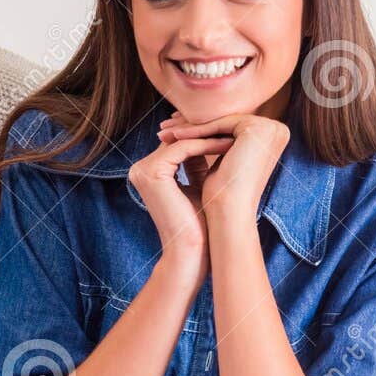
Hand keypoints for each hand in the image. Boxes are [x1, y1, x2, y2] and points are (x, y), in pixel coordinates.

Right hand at [130, 119, 231, 286]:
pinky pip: (183, 149)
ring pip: (181, 141)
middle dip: (206, 131)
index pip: (176, 144)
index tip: (230, 130)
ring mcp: (142, 170)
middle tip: (235, 124)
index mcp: (146, 172)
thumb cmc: (198, 224)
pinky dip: (207, 144)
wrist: (190, 250)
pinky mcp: (152, 173)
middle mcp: (139, 169)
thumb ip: (195, 164)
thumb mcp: (196, 186)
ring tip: (236, 133)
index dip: (203, 135)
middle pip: (177, 139)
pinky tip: (229, 143)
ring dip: (210, 135)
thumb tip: (212, 141)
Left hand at [159, 112, 288, 225]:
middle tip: (163, 128)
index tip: (171, 132)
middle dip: (189, 126)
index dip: (197, 130)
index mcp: (271, 136)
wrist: (229, 215)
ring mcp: (271, 127)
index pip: (225, 127)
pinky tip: (173, 137)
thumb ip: (213, 144)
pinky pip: (218, 126)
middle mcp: (277, 129)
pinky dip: (194, 131)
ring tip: (162, 133)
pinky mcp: (258, 128)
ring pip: (218, 123)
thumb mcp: (218, 164)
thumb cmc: (221, 197)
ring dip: (187, 128)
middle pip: (221, 123)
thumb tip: (192, 129)